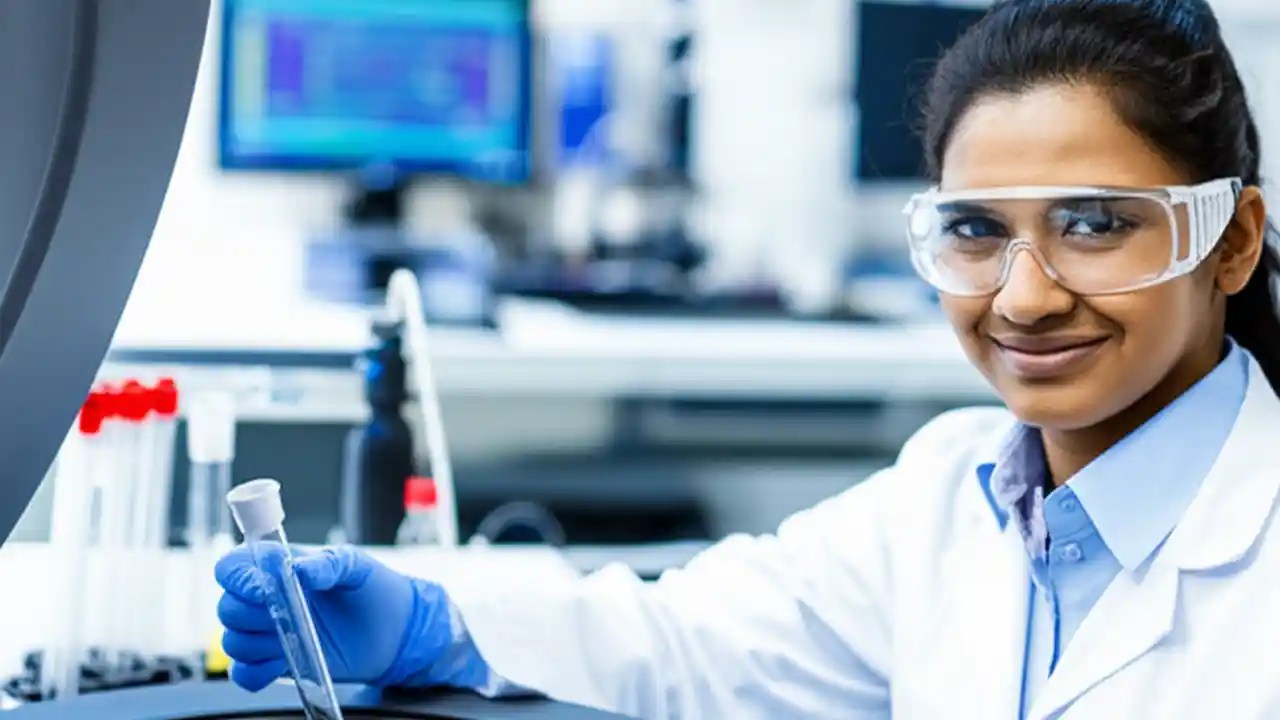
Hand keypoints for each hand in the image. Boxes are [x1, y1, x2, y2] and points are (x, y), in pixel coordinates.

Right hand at [215, 544, 489, 691]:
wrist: (396, 632)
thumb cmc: (376, 590)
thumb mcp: (356, 566)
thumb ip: (328, 563)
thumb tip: (298, 569)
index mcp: (279, 567)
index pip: (233, 567)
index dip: (239, 579)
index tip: (263, 589)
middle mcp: (268, 600)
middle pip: (228, 608)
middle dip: (250, 615)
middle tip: (287, 615)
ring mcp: (270, 632)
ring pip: (232, 641)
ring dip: (256, 644)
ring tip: (293, 637)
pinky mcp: (277, 662)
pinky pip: (243, 673)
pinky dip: (252, 673)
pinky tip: (280, 664)